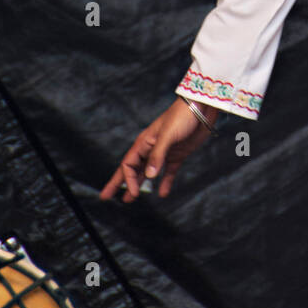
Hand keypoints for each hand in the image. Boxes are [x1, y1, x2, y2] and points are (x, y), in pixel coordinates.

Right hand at [99, 97, 217, 202]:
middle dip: (119, 183)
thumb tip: (148, 176)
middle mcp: (151, 148)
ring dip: (139, 184)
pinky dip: (165, 183)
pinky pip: (168, 172)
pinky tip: (163, 194)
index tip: (133, 193)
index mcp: (144, 142)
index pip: (128, 164)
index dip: (127, 180)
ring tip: (130, 199)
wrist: (202, 108)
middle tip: (106, 196)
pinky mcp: (178, 154)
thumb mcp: (167, 135)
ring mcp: (164, 152)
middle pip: (131, 169)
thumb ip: (157, 156)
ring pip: (147, 172)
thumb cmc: (182, 117)